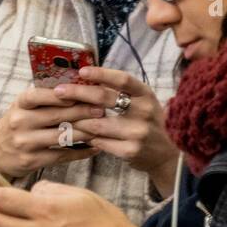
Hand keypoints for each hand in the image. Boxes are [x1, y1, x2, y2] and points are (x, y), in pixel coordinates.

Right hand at [0, 85, 104, 178]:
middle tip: (101, 109)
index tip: (80, 92)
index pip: (38, 95)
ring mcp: (25, 142)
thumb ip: (44, 97)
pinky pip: (61, 155)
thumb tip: (77, 85)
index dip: (59, 95)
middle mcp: (20, 122)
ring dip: (84, 132)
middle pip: (55, 115)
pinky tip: (94, 148)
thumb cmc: (18, 124)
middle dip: (81, 112)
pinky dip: (80, 152)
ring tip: (101, 127)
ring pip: (61, 136)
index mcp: (19, 104)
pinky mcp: (32, 160)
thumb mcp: (24, 107)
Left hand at [57, 66, 179, 194]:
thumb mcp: (142, 102)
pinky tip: (77, 133)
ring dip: (77, 119)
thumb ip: (121, 92)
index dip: (101, 74)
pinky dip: (86, 137)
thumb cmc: (149, 123)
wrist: (167, 154)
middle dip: (77, 92)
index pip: (122, 79)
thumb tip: (87, 78)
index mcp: (146, 95)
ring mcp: (137, 132)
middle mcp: (144, 111)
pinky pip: (99, 141)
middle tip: (59, 91)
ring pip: (97, 123)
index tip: (81, 71)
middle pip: (104, 97)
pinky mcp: (130, 151)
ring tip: (62, 114)